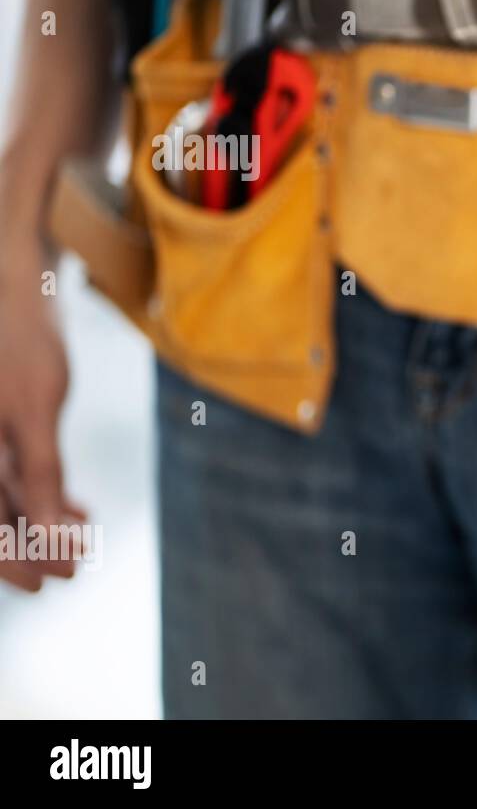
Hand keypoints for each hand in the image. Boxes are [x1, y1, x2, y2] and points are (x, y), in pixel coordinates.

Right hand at [0, 237, 76, 591]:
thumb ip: (40, 473)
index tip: (53, 580)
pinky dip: (39, 489)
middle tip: (75, 568)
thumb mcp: (35, 410)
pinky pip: (6, 469)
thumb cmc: (19, 338)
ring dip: (41, 519)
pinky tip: (74, 505)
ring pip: (1, 494)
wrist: (12, 279)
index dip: (16, 556)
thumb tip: (49, 535)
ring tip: (85, 533)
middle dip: (34, 542)